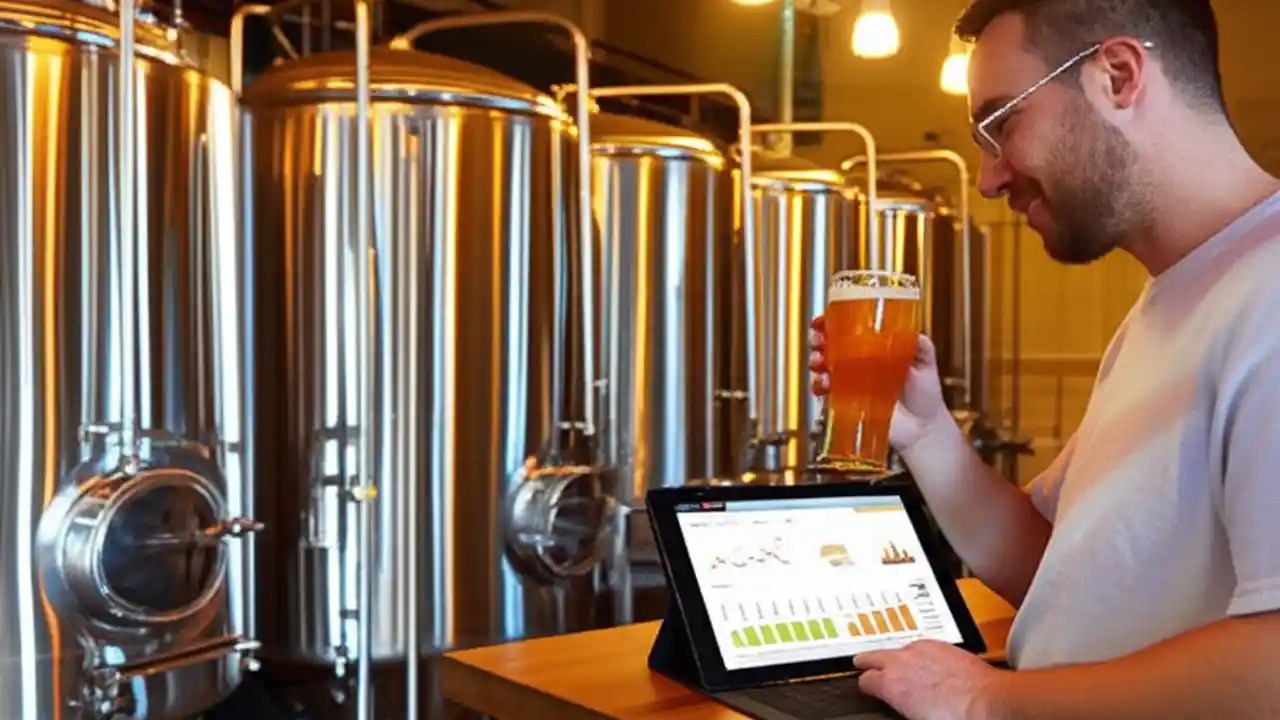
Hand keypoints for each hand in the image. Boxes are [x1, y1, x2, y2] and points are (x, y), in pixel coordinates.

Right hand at [808, 315, 949, 451]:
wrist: (923, 429)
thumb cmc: (926, 396)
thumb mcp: (927, 364)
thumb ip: (921, 346)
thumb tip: (912, 330)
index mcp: (876, 348)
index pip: (851, 329)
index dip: (834, 322)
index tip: (825, 320)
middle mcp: (860, 363)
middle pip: (831, 344)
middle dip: (819, 339)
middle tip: (819, 340)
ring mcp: (852, 382)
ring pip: (823, 365)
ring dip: (816, 360)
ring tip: (819, 362)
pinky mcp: (847, 401)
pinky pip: (826, 391)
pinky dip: (819, 385)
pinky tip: (824, 384)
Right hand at [854, 640, 1004, 719]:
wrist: (985, 702)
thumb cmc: (954, 717)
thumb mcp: (915, 717)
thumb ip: (902, 706)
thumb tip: (904, 706)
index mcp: (890, 685)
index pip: (865, 680)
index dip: (865, 684)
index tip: (867, 685)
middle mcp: (901, 662)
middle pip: (873, 656)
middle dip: (868, 661)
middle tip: (862, 662)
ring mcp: (921, 650)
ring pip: (898, 649)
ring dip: (894, 656)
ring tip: (894, 662)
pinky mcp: (940, 645)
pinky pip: (921, 645)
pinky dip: (918, 652)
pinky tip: (923, 659)